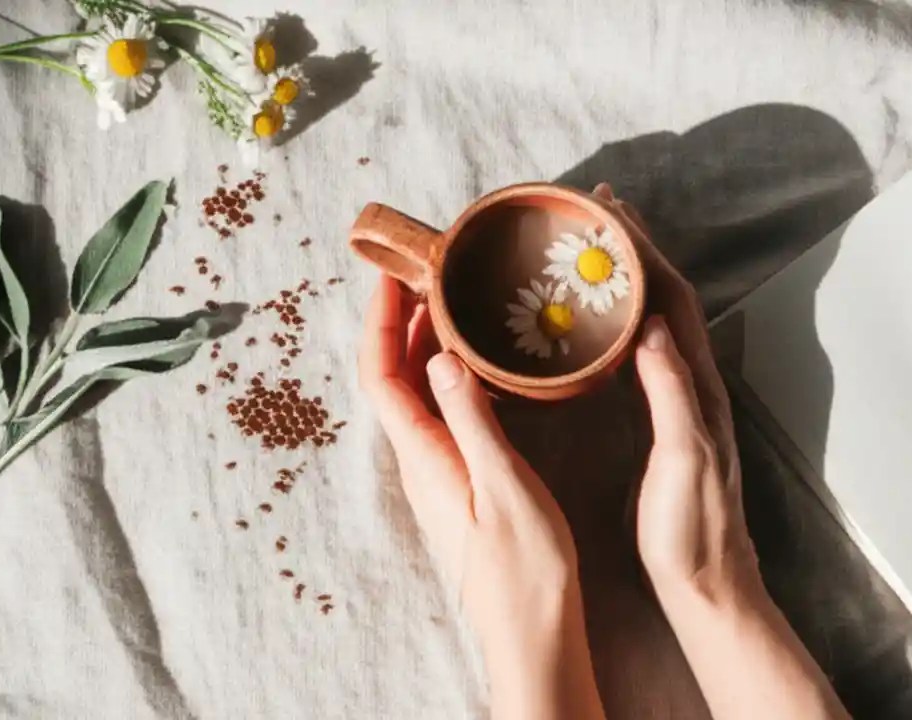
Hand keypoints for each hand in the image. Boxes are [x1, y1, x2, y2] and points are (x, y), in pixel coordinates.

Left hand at [358, 277, 604, 719]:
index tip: (391, 273)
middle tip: (426, 275)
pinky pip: (440, 415)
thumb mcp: (505, 485)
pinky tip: (477, 366)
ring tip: (450, 305)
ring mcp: (438, 475)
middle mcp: (422, 462)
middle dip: (400, 323)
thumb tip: (439, 358)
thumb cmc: (524, 570)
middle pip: (394, 380)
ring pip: (417, 396)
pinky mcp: (459, 484)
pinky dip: (448, 377)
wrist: (532, 633)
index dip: (379, 321)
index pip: (381, 376)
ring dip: (424, 347)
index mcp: (425, 457)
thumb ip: (472, 420)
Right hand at [589, 184, 756, 598]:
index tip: (609, 213)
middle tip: (595, 213)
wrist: (708, 584)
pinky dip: (618, 323)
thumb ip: (670, 393)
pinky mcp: (662, 423)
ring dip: (628, 280)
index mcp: (699, 387)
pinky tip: (596, 325)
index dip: (644, 251)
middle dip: (635, 250)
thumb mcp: (683, 459)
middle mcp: (694, 385)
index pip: (672, 299)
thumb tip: (651, 329)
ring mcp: (679, 402)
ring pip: (653, 322)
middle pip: (665, 298)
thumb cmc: (694, 530)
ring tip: (592, 252)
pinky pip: (640, 355)